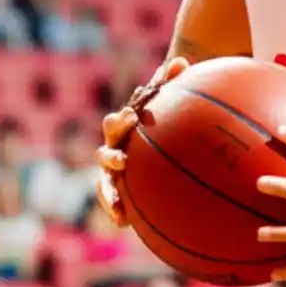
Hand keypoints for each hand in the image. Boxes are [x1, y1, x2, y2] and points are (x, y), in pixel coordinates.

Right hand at [94, 58, 190, 226]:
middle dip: (110, 157)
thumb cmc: (165, 114)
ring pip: (104, 182)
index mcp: (125, 128)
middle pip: (104, 153)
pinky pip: (116, 201)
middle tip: (122, 162)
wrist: (157, 133)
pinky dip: (117, 211)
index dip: (121, 121)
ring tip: (117, 208)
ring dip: (107, 194)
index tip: (131, 119)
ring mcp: (116, 170)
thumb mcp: (170, 99)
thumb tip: (182, 61)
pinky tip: (124, 225)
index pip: (117, 123)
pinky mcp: (122, 188)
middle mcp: (116, 148)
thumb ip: (173, 83)